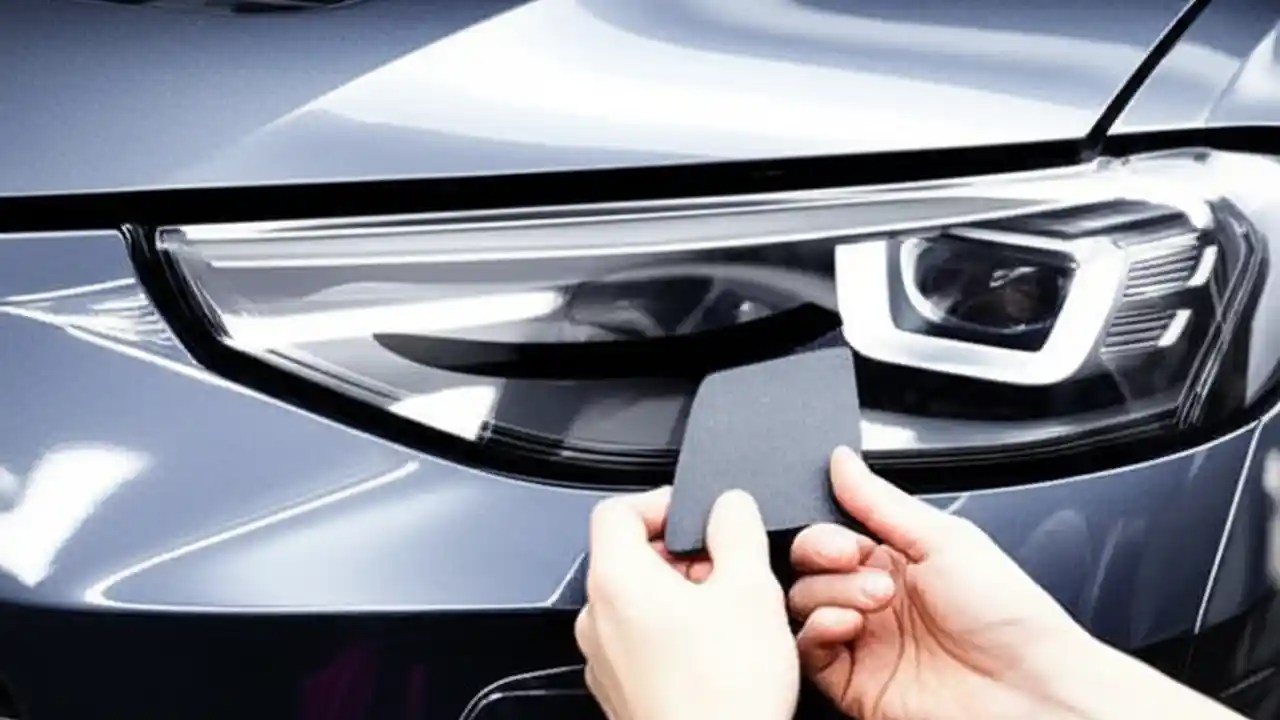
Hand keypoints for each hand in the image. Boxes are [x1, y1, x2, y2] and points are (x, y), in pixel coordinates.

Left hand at [575, 488, 797, 719]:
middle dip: (681, 556)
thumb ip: (736, 528)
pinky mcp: (620, 693)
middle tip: (726, 571)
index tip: (698, 515)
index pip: (617, 510)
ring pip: (637, 603)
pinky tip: (715, 655)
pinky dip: (672, 636)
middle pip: (629, 558)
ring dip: (679, 597)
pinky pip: (639, 644)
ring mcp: (604, 660)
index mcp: (616, 580)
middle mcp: (597, 619)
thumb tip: (729, 504)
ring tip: (727, 617)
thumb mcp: (750, 589)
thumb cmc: (724, 694)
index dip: (660, 502)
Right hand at [789, 447, 1093, 719]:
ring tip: (875, 604)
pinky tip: (849, 625)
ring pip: (804, 604)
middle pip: (809, 567)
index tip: (847, 540)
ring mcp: (864, 640)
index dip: (826, 534)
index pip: (830, 534)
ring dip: (831, 594)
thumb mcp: (944, 538)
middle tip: (861, 566)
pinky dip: (818, 632)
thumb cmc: (1009, 615)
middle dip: (826, 560)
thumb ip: (880, 501)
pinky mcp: (854, 681)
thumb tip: (841, 460)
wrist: (1029, 687)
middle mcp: (875, 597)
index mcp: (897, 558)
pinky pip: (809, 651)